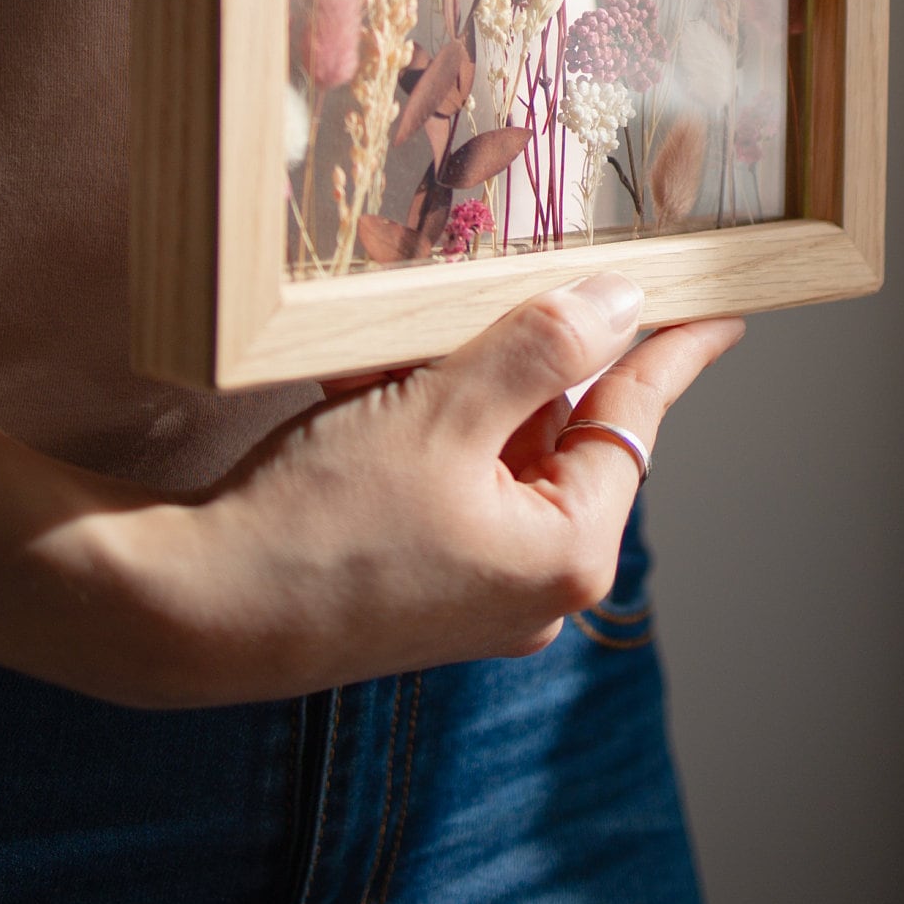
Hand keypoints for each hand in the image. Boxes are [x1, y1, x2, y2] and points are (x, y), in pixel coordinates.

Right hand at [74, 274, 741, 705]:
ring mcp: (472, 592)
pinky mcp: (414, 586)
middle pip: (557, 431)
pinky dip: (411, 425)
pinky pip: (439, 479)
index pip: (634, 419)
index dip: (672, 352)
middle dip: (517, 355)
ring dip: (450, 384)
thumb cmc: (316, 525)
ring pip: (490, 447)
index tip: (717, 313)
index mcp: (566, 553)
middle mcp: (531, 586)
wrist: (187, 613)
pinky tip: (358, 391)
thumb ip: (540, 350)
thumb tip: (619, 305)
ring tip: (393, 348)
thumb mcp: (441, 413)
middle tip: (498, 289)